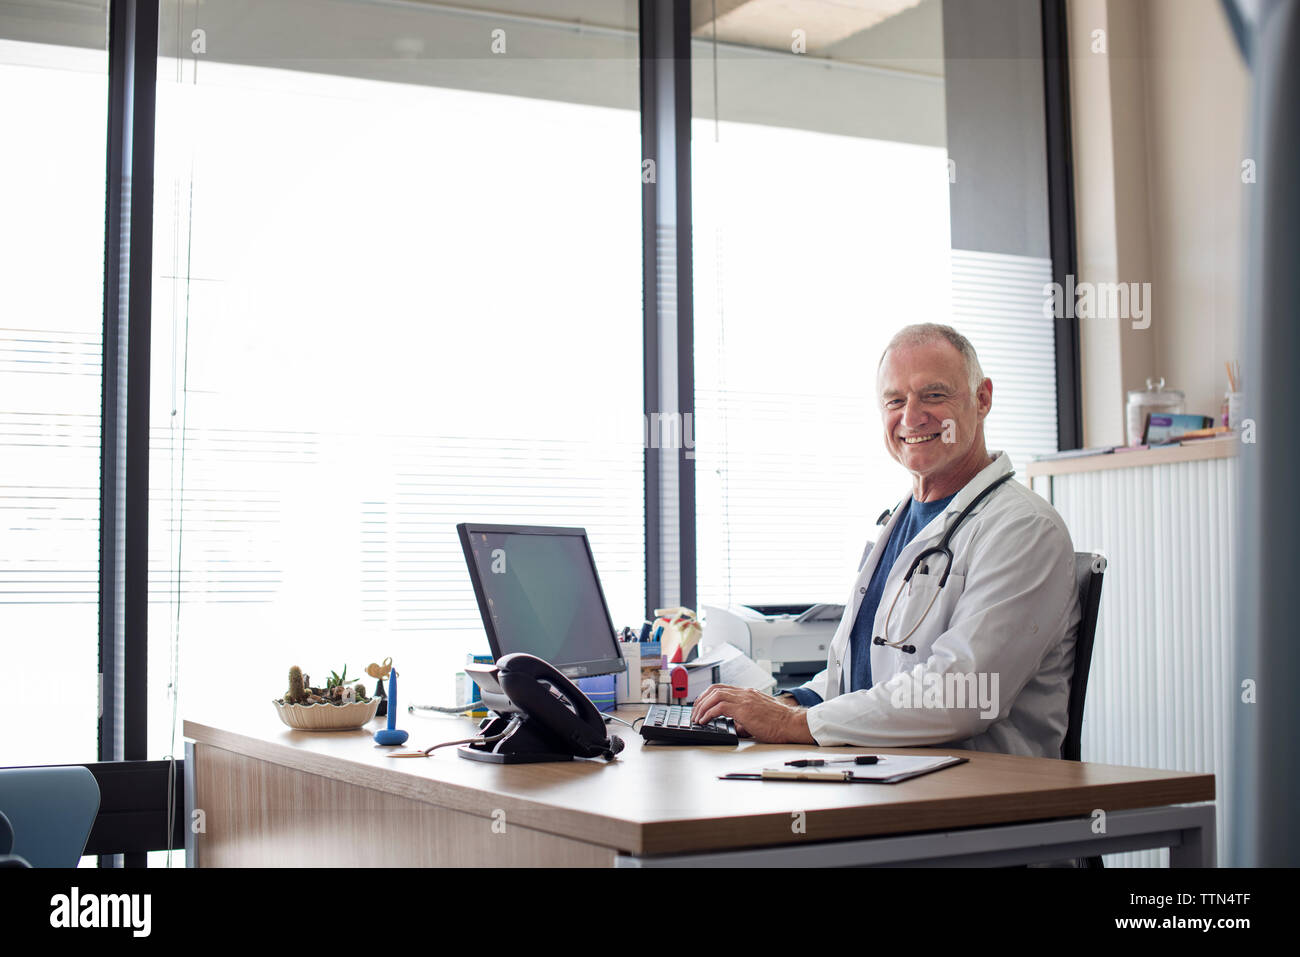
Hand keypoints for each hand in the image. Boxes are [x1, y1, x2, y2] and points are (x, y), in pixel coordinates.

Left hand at [691, 685, 815, 743]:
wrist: (792, 723)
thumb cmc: (779, 722)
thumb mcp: (758, 717)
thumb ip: (744, 719)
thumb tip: (734, 726)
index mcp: (747, 694)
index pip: (721, 688)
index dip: (707, 696)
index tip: (700, 706)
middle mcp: (745, 693)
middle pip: (714, 689)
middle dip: (700, 701)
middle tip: (694, 713)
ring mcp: (745, 699)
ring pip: (715, 695)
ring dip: (702, 706)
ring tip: (697, 718)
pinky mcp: (745, 709)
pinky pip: (720, 706)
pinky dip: (708, 713)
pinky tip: (705, 721)